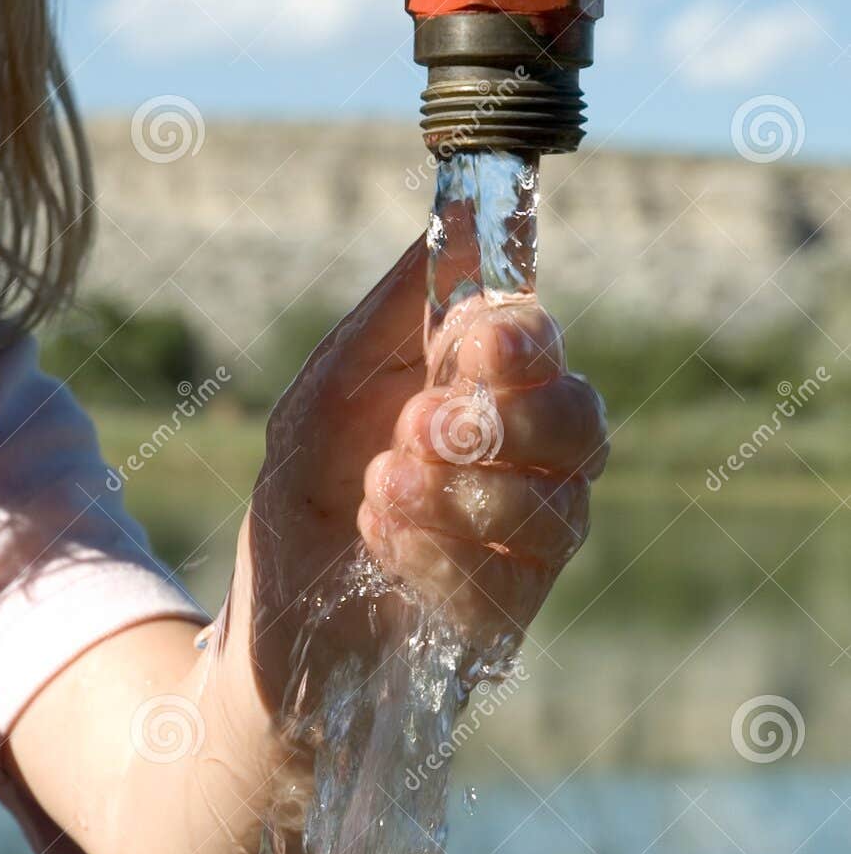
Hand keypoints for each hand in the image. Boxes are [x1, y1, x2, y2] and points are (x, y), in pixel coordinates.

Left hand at [231, 230, 607, 726]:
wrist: (271, 636)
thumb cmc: (303, 508)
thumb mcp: (321, 400)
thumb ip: (388, 319)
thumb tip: (451, 218)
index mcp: (486, 400)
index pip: (544, 354)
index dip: (527, 343)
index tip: (481, 344)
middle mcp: (525, 469)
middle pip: (581, 426)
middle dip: (502, 422)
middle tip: (418, 429)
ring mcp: (524, 549)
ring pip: (555, 509)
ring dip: (458, 494)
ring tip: (378, 490)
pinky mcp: (509, 621)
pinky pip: (510, 583)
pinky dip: (439, 556)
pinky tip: (381, 544)